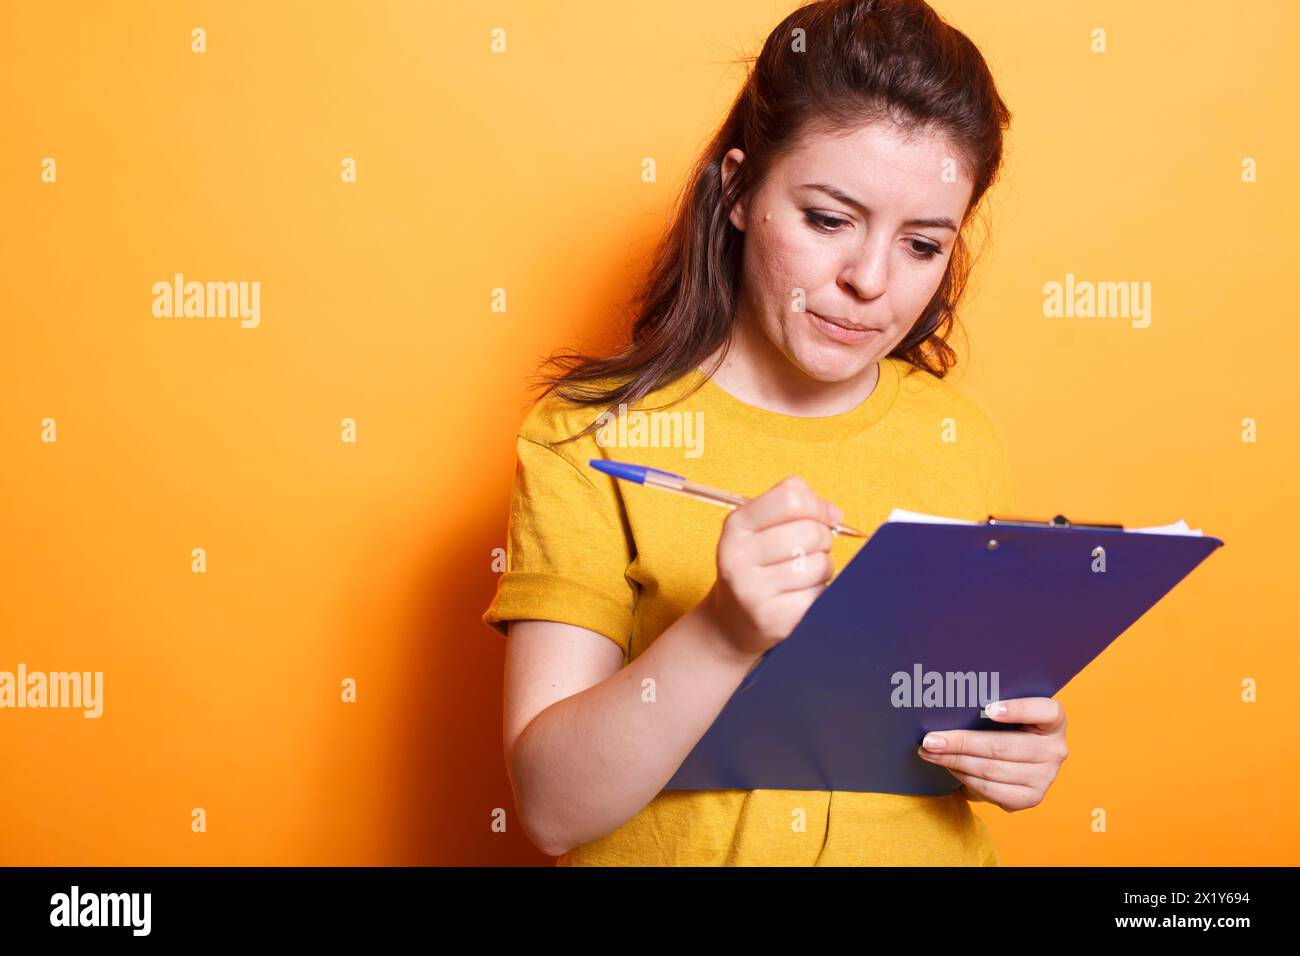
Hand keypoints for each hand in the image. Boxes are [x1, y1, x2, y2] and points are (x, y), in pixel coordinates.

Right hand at [703, 475, 843, 661]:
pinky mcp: (773, 619)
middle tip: (810, 551)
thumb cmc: (756, 566)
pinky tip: (799, 595)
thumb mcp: (759, 526)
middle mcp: (738, 556)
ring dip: (822, 568)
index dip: (816, 506)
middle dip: (823, 539)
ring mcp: (753, 590)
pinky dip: (818, 593)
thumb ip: (793, 502)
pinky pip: (819, 595)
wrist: (731, 622)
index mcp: (736, 525)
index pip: (791, 499)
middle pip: (811, 532)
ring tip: (803, 574)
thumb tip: (834, 513)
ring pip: (820, 565)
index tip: (821, 517)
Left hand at [916, 697, 1067, 811]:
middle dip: (961, 742)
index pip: (1045, 711)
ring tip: (931, 753)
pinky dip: (966, 779)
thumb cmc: (1006, 727)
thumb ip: (989, 707)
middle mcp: (1055, 749)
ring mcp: (1045, 776)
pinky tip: (950, 768)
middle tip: (931, 740)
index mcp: (1054, 721)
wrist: (1014, 761)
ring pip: (991, 770)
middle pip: (1003, 746)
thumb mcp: (1005, 712)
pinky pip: (991, 790)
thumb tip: (946, 705)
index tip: (987, 709)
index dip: (1018, 709)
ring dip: (955, 762)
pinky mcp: (1031, 797)